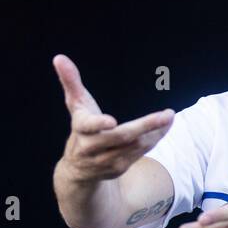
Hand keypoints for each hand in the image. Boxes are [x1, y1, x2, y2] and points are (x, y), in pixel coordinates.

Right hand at [54, 54, 173, 181]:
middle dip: (146, 126)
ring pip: (136, 145)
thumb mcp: (75, 105)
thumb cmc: (80, 128)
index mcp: (80, 128)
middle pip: (121, 137)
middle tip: (166, 115)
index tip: (112, 121)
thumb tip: (59, 57)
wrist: (78, 169)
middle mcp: (92, 147)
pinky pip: (140, 153)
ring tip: (169, 117)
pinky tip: (163, 128)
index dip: (99, 124)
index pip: (88, 126)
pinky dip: (154, 139)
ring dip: (155, 131)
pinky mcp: (119, 168)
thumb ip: (70, 81)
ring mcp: (106, 161)